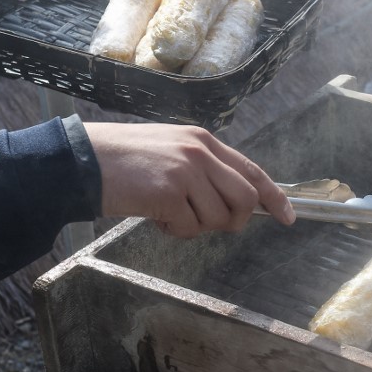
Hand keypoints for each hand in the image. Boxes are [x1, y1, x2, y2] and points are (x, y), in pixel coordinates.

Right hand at [86, 123, 295, 237]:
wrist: (83, 160)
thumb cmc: (123, 161)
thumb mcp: (171, 152)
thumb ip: (203, 170)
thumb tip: (233, 203)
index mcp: (203, 140)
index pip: (251, 170)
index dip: (274, 196)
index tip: (288, 216)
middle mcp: (200, 152)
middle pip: (245, 198)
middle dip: (234, 220)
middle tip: (209, 223)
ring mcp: (186, 171)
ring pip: (218, 218)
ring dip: (195, 227)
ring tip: (167, 213)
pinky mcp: (170, 193)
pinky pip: (190, 228)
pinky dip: (174, 231)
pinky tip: (153, 216)